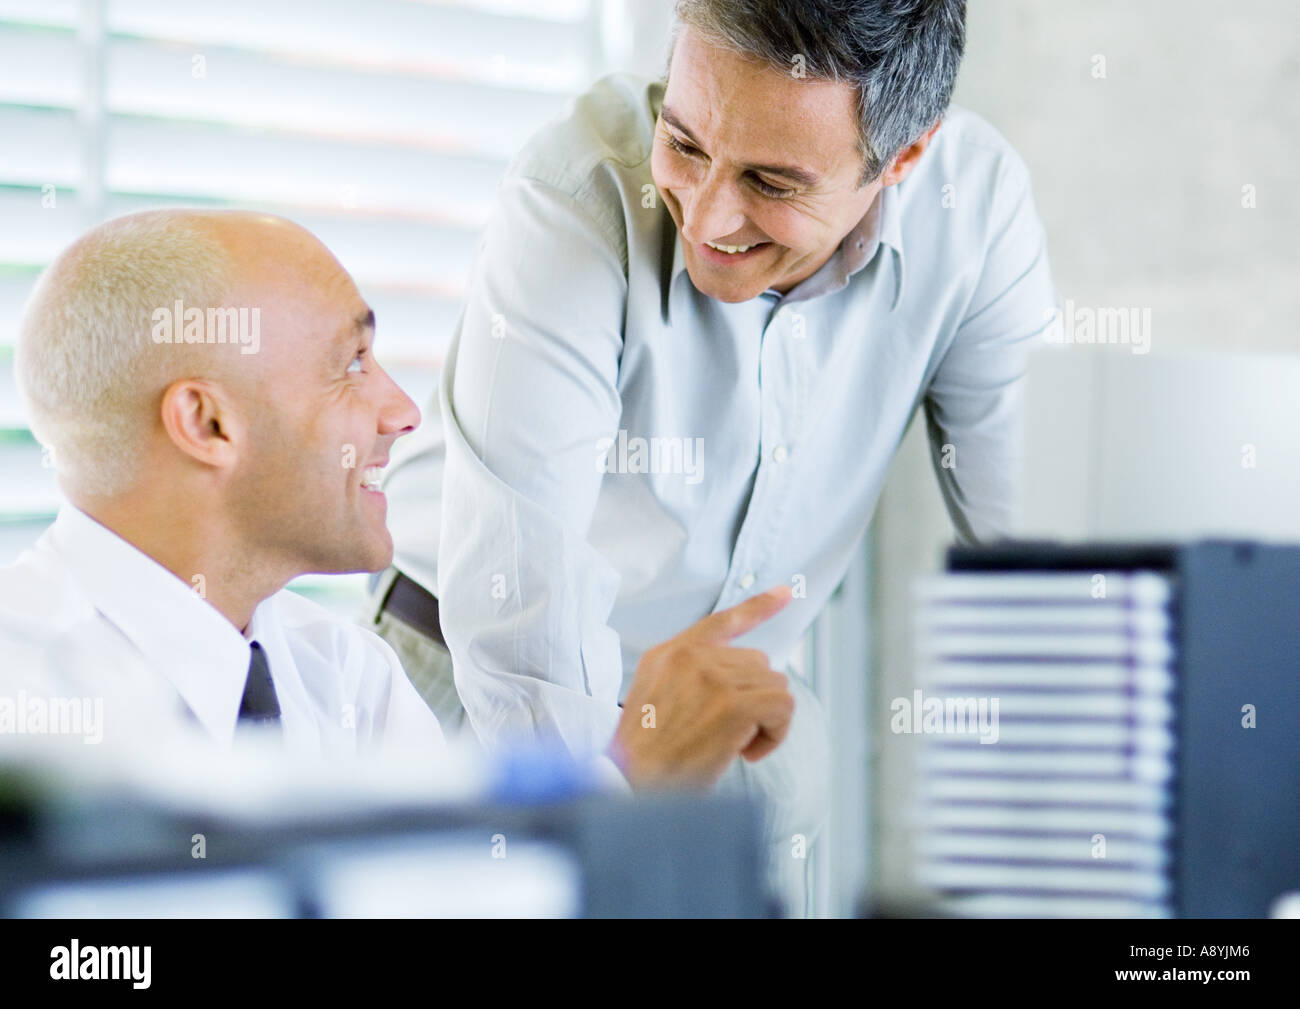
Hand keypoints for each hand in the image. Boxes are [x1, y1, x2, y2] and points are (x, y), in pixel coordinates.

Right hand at [607, 585, 794, 789]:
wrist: (626, 786)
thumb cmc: (643, 758)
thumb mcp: (654, 699)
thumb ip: (689, 678)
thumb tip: (740, 679)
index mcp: (667, 653)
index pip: (721, 620)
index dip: (759, 606)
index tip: (787, 592)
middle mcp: (689, 657)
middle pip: (758, 663)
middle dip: (753, 699)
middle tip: (730, 734)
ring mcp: (711, 678)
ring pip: (775, 685)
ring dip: (765, 721)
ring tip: (735, 746)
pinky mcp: (732, 704)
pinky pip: (783, 707)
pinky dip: (776, 734)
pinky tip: (748, 753)